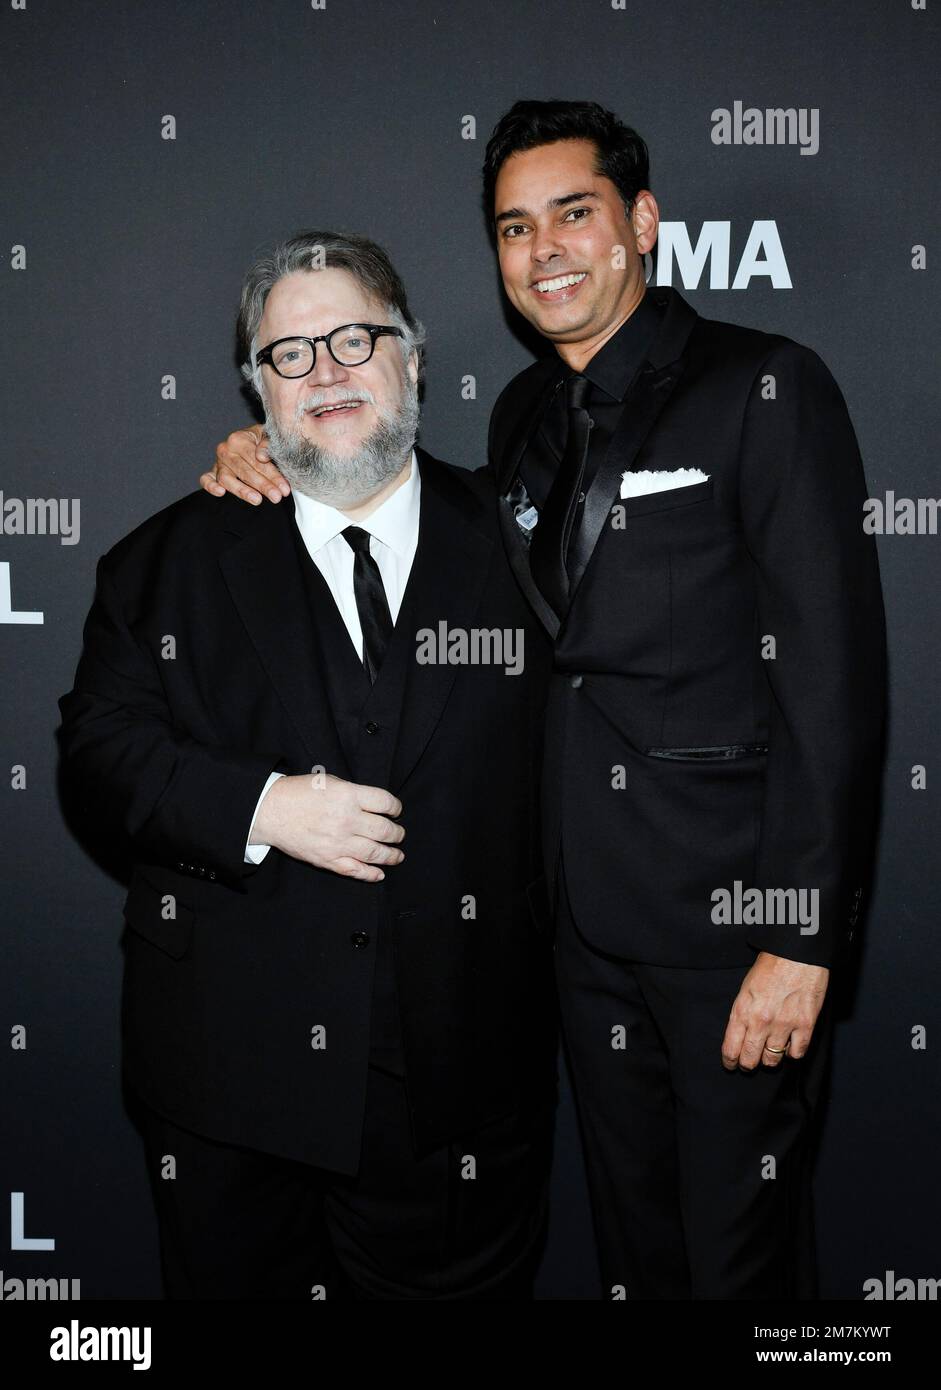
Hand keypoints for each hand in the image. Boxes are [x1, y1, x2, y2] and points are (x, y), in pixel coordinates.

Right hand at [199, 426, 290, 505]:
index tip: (284, 489)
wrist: (253, 441)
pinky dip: (210, 486)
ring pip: (227, 479)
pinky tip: (220, 493)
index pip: (256, 460)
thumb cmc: (263, 441)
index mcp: (238, 439)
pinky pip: (206, 479)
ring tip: (257, 500)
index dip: (272, 475)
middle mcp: (225, 450)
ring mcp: (218, 463)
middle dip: (263, 486)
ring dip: (242, 490)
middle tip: (276, 497)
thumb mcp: (270, 437)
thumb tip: (262, 456)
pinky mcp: (212, 473)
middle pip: (244, 471)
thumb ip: (268, 444)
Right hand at [251, 772, 404, 881]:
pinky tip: (380, 873)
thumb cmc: (299, 793)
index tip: (396, 811)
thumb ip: (354, 793)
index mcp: (348, 796)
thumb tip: (375, 805)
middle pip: (385, 830)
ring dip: (392, 855)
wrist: (270, 811)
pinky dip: (371, 874)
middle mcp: (347, 820)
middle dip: (397, 833)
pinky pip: (356, 870)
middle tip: (399, 833)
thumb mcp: (330, 782)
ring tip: (397, 855)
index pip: (385, 802)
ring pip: (375, 853)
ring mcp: (338, 842)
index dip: (396, 807)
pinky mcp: (328, 859)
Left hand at [721, 952, 828, 1070]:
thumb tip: (741, 1035)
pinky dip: (793, 1053)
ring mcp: (784, 1025)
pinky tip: (790, 1045)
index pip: (731, 1049)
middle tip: (749, 1062)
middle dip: (747, 1064)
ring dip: (770, 1058)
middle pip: (750, 1060)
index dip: (730, 1061)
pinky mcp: (805, 1024)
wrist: (797, 953)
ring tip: (770, 1051)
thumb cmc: (770, 966)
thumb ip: (742, 1013)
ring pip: (773, 1059)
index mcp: (742, 1011)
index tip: (731, 1064)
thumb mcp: (745, 988)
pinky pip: (797, 1053)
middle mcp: (761, 1021)